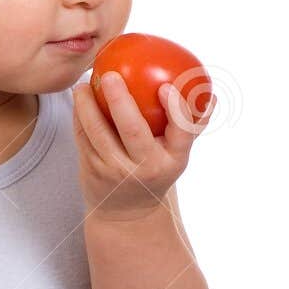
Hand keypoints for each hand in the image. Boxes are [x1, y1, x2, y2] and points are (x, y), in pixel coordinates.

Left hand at [73, 72, 215, 219]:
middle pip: (133, 131)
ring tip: (85, 84)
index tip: (166, 87)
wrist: (128, 212)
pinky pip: (83, 137)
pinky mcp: (92, 170)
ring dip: (87, 104)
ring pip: (98, 132)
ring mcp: (116, 170)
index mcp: (173, 160)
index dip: (176, 110)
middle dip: (121, 101)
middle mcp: (145, 167)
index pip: (181, 133)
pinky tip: (80, 97)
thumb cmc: (157, 170)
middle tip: (111, 75)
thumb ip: (190, 125)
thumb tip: (209, 94)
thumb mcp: (176, 156)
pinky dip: (79, 115)